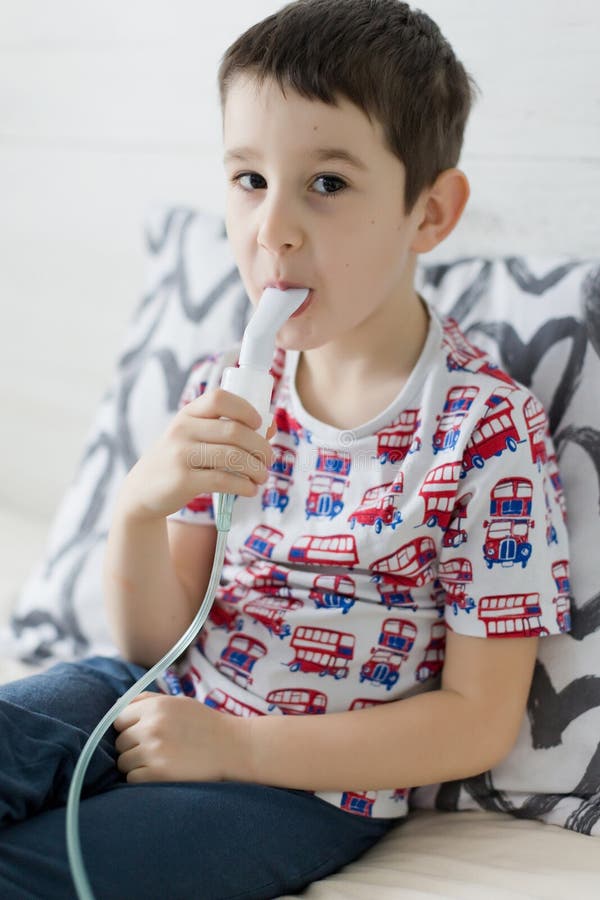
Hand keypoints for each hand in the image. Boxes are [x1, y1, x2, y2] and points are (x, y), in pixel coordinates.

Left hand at [113, 692, 248, 783]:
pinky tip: (161, 773)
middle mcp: (152, 727)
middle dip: (132, 747)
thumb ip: (147, 701)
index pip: (118, 719)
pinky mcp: (158, 775)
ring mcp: (154, 751)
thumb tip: (115, 708)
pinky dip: (142, 778)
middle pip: (120, 742)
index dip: (128, 728)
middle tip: (154, 749)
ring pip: (123, 762)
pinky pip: (132, 779)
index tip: (141, 734)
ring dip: (136, 764)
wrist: (233, 747)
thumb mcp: (177, 702)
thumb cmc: (204, 724)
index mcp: (155, 706)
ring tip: (159, 761)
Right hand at [118, 387, 275, 521]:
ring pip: (233, 457)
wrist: (142, 492)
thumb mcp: (194, 439)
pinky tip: (250, 489)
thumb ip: (227, 430)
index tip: (259, 424)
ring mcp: (181, 454)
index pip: (219, 399)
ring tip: (262, 477)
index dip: (245, 409)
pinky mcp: (182, 480)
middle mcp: (183, 430)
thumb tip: (270, 427)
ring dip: (256, 469)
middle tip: (268, 459)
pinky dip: (244, 486)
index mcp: (188, 414)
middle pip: (234, 431)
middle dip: (260, 447)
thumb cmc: (178, 461)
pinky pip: (223, 480)